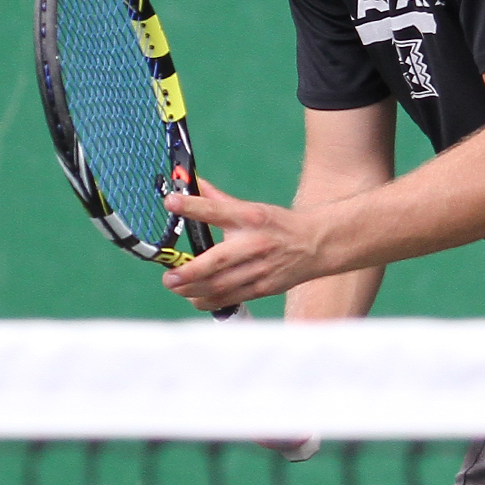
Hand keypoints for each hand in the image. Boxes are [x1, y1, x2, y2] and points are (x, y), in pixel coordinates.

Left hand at [162, 177, 326, 310]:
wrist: (316, 245)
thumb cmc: (279, 226)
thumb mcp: (253, 208)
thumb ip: (220, 200)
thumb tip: (194, 184)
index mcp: (251, 217)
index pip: (217, 209)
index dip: (192, 205)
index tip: (170, 201)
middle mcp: (255, 243)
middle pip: (217, 260)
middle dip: (189, 271)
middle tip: (169, 276)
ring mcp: (260, 268)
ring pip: (221, 285)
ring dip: (193, 289)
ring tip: (176, 286)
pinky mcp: (264, 288)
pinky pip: (231, 298)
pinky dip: (209, 301)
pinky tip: (194, 298)